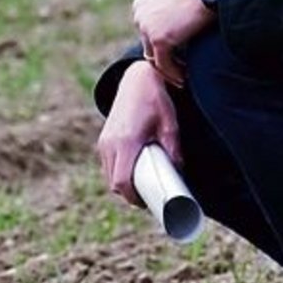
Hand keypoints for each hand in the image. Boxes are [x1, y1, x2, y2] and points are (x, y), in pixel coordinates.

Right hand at [98, 60, 180, 203]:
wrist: (136, 79)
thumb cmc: (155, 100)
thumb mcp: (170, 125)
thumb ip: (173, 150)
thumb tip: (179, 173)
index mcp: (126, 142)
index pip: (122, 182)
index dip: (133, 198)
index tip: (147, 204)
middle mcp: (110, 144)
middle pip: (114, 183)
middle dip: (130, 194)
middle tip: (149, 198)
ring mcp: (104, 142)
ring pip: (109, 175)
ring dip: (123, 184)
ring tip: (143, 186)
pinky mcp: (104, 139)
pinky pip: (108, 164)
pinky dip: (118, 172)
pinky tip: (132, 172)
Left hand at [131, 0, 214, 87]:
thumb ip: (169, 5)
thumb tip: (177, 17)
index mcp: (142, 4)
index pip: (147, 31)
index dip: (161, 45)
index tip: (177, 54)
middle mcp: (139, 14)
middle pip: (148, 45)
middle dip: (164, 58)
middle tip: (180, 70)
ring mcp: (147, 27)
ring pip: (154, 58)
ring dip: (169, 69)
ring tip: (184, 77)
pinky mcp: (158, 39)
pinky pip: (163, 64)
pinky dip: (174, 73)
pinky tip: (187, 78)